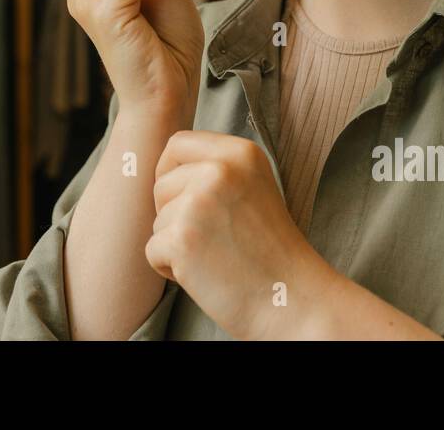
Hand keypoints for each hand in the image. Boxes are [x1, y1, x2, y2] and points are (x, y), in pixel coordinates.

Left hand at [145, 130, 321, 339]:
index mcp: (240, 153)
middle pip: (161, 184)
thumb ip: (216, 170)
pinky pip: (152, 250)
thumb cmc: (270, 251)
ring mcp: (199, 202)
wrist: (291, 300)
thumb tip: (164, 168)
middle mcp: (219, 169)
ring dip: (176, 244)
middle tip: (210, 239)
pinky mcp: (182, 237)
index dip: (170, 171)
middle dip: (173, 214)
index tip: (183, 198)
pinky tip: (205, 275)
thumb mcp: (253, 189)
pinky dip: (170, 269)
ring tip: (215, 257)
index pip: (178, 143)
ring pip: (157, 220)